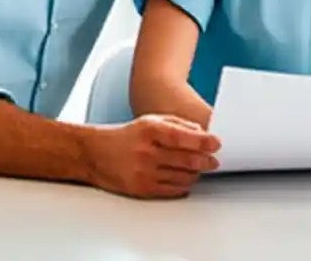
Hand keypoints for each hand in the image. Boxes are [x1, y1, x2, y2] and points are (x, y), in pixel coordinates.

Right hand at [83, 114, 221, 198]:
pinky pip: (172, 190)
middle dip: (205, 161)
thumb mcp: (151, 121)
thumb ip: (179, 125)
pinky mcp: (141, 189)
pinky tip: (185, 178)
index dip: (203, 142)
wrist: (94, 154)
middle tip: (213, 160)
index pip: (182, 138)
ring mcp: (143, 173)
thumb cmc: (127, 136)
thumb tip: (203, 134)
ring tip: (197, 168)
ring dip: (195, 173)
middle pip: (186, 160)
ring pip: (182, 177)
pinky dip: (184, 185)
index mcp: (149, 131)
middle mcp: (146, 152)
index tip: (216, 144)